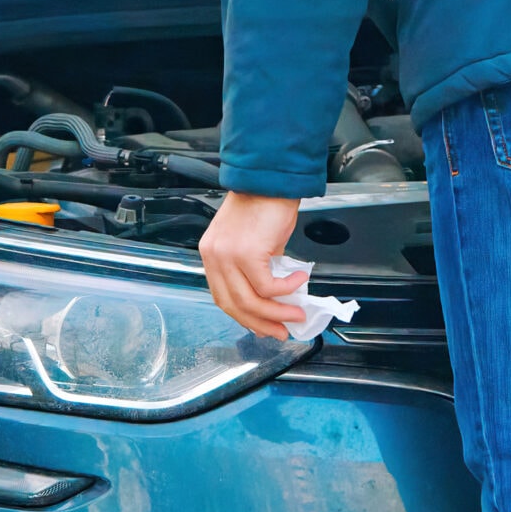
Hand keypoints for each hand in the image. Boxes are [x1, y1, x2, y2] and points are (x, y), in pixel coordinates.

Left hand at [198, 191, 307, 337]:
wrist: (271, 180)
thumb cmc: (264, 204)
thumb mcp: (252, 242)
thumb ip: (255, 268)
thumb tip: (274, 296)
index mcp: (211, 255)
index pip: (222, 297)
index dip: (244, 317)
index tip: (264, 326)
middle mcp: (214, 257)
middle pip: (233, 305)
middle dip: (261, 323)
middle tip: (282, 331)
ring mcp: (227, 256)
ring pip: (250, 301)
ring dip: (277, 312)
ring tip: (297, 314)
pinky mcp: (246, 253)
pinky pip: (268, 286)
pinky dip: (286, 289)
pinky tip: (299, 281)